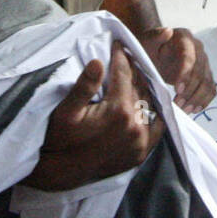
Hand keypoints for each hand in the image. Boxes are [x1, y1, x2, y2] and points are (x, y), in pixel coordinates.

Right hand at [24, 44, 166, 190]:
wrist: (62, 172)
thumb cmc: (59, 139)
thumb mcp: (66, 111)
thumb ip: (84, 86)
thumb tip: (97, 62)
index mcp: (118, 111)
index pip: (124, 75)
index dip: (120, 57)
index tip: (118, 45)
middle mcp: (135, 126)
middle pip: (140, 87)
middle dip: (132, 71)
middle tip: (127, 58)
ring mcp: (141, 141)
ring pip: (150, 105)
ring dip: (143, 89)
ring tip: (135, 77)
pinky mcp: (142, 152)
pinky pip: (157, 126)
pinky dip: (154, 112)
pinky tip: (147, 103)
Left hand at [139, 27, 214, 111]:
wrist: (154, 52)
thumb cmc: (149, 47)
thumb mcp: (146, 41)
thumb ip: (154, 36)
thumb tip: (167, 31)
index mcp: (185, 38)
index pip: (190, 57)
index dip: (186, 74)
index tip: (177, 89)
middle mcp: (198, 49)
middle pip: (201, 73)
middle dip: (191, 91)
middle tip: (178, 105)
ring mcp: (204, 62)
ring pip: (208, 82)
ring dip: (198, 99)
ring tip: (185, 110)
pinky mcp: (205, 75)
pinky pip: (210, 89)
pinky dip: (204, 100)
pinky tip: (194, 109)